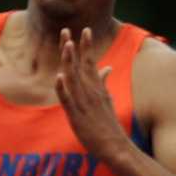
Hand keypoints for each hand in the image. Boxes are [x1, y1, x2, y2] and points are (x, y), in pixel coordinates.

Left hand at [53, 28, 124, 159]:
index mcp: (97, 88)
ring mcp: (84, 103)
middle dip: (73, 48)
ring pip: (74, 79)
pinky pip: (68, 100)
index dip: (87, 46)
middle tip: (65, 30)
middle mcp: (91, 92)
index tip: (85, 29)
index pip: (91, 63)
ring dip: (69, 61)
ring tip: (67, 44)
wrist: (117, 146)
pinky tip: (58, 77)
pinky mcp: (77, 116)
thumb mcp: (107, 100)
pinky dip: (62, 88)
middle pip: (80, 66)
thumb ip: (104, 83)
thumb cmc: (110, 125)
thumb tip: (107, 68)